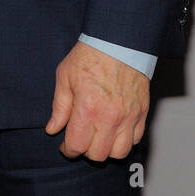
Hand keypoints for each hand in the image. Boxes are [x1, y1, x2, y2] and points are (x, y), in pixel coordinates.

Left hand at [46, 42, 148, 161]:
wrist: (118, 40)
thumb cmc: (90, 55)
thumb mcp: (65, 77)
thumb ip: (59, 107)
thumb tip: (52, 129)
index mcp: (88, 109)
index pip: (77, 146)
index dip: (68, 150)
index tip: (65, 146)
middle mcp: (110, 117)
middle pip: (98, 155)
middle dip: (85, 151)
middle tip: (81, 139)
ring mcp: (129, 116)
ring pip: (119, 153)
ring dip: (106, 150)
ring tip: (98, 137)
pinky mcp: (142, 112)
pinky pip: (135, 140)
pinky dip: (124, 141)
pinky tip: (114, 131)